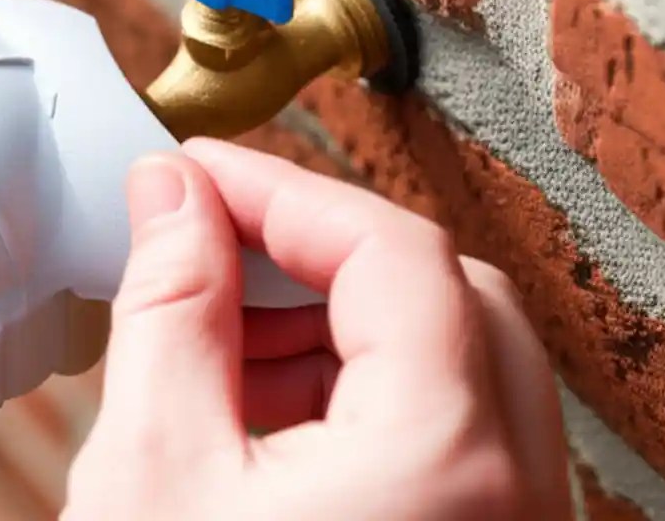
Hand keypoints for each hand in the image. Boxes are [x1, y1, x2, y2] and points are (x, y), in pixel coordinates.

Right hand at [64, 139, 570, 519]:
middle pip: (442, 292)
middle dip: (316, 255)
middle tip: (216, 248)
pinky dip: (363, 397)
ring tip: (226, 351)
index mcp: (444, 457)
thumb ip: (169, 310)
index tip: (203, 175)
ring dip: (337, 327)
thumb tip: (172, 197)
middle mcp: (511, 493)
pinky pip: (451, 432)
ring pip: (453, 361)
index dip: (282, 189)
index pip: (391, 249)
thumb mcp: (154, 470)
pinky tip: (267, 416)